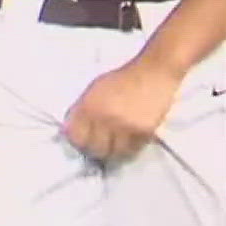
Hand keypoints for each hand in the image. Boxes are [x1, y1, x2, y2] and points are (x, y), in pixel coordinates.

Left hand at [63, 58, 182, 161]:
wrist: (152, 72)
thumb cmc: (122, 79)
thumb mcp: (94, 90)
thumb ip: (83, 109)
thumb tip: (73, 130)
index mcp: (88, 105)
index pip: (75, 136)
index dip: (78, 142)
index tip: (83, 144)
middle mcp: (103, 117)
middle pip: (94, 148)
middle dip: (96, 151)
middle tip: (101, 148)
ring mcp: (124, 125)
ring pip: (114, 153)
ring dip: (114, 152)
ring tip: (116, 147)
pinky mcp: (143, 131)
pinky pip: (133, 149)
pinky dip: (131, 148)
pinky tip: (131, 141)